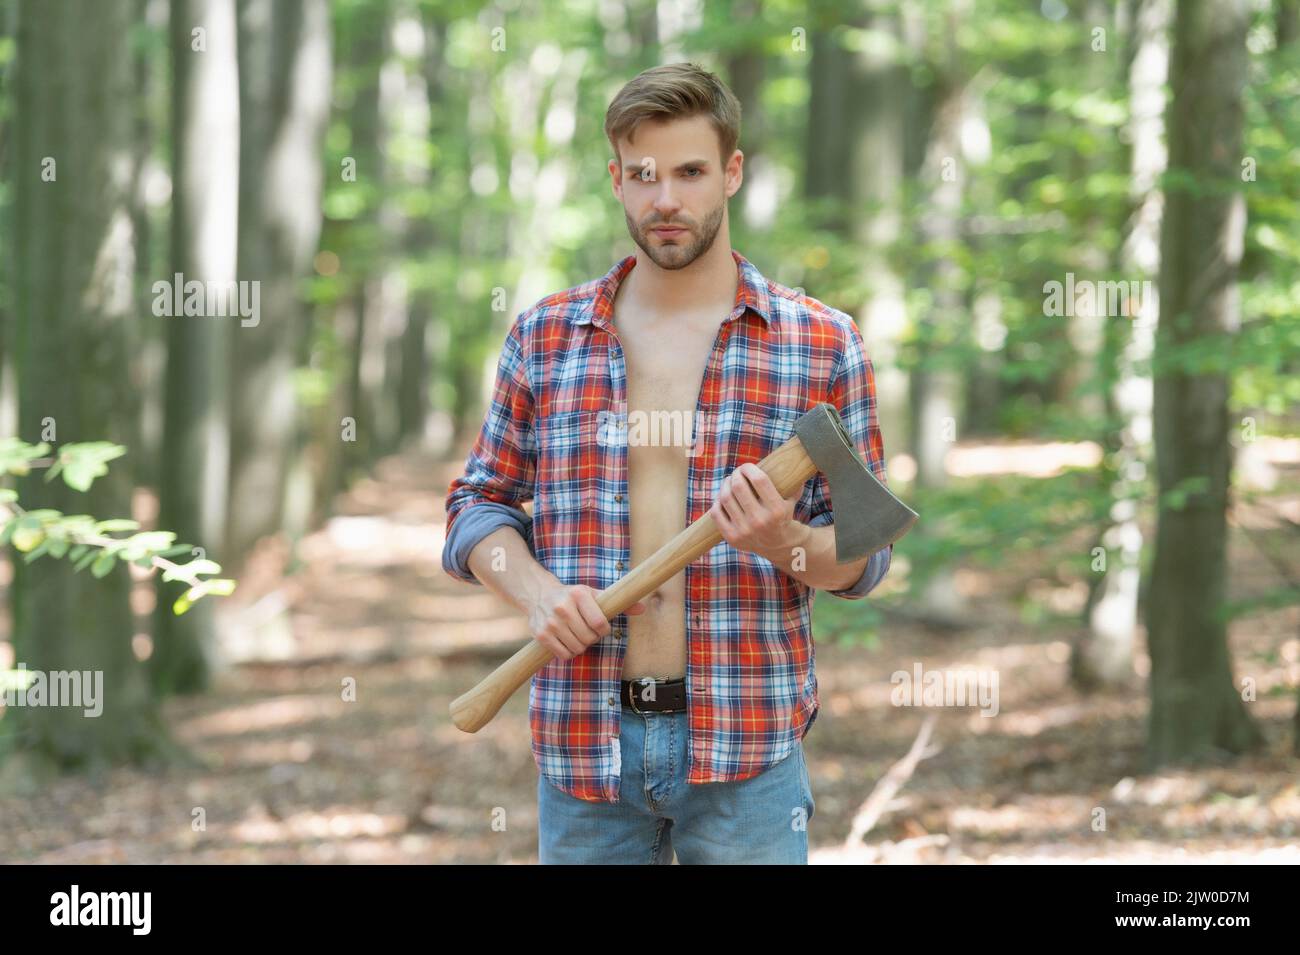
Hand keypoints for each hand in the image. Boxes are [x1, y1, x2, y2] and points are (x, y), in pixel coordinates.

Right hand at [528, 584, 646, 660]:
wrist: (539, 595)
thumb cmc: (573, 597)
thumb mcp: (593, 595)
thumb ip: (618, 603)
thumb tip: (642, 609)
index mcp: (578, 594)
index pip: (600, 623)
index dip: (604, 630)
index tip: (601, 627)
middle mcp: (563, 607)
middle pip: (589, 638)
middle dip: (592, 638)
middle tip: (588, 632)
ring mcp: (550, 622)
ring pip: (577, 648)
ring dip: (581, 646)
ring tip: (577, 636)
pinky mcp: (541, 635)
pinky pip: (564, 655)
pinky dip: (569, 653)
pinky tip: (568, 642)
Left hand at [710, 462, 804, 558]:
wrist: (780, 545)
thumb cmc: (784, 515)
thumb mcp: (792, 498)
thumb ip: (792, 479)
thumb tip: (791, 457)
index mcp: (776, 509)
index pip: (759, 479)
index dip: (749, 468)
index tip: (747, 466)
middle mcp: (760, 521)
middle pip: (739, 486)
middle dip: (736, 474)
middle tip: (737, 473)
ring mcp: (744, 531)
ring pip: (726, 498)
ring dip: (725, 485)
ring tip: (729, 482)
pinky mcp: (732, 537)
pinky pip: (716, 513)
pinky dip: (717, 501)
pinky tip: (723, 497)